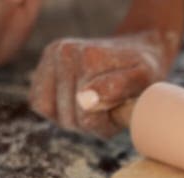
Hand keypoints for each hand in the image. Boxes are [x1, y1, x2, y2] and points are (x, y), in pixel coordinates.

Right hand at [29, 32, 172, 138]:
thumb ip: (117, 88)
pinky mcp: (42, 66)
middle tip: (112, 108)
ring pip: (50, 111)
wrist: (139, 48)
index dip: (106, 124)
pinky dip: (57, 109)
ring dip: (74, 118)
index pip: (86, 117)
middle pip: (67, 117)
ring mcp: (50, 57)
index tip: (122, 110)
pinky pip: (39, 102)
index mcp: (87, 56)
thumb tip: (83, 99)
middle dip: (91, 123)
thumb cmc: (144, 70)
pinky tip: (78, 103)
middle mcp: (63, 52)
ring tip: (97, 106)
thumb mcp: (143, 79)